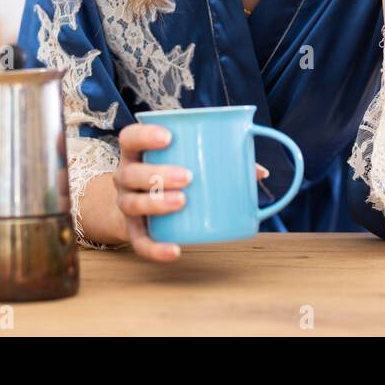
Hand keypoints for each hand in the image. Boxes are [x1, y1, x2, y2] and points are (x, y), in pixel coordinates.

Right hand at [113, 125, 266, 261]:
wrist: (140, 207)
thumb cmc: (169, 175)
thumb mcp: (184, 161)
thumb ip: (219, 159)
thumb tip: (260, 171)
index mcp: (136, 153)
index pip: (130, 138)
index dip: (145, 135)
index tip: (170, 137)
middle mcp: (125, 177)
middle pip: (132, 173)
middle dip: (158, 174)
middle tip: (188, 176)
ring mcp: (126, 204)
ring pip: (133, 204)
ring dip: (157, 203)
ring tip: (183, 202)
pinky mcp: (133, 231)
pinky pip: (140, 242)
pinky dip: (156, 248)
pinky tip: (175, 250)